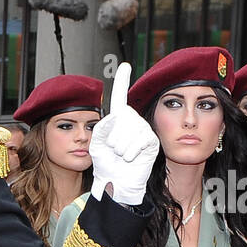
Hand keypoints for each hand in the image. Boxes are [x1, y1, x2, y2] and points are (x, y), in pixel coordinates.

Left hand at [88, 62, 159, 205]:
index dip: (122, 81)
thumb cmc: (105, 163)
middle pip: (122, 117)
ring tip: (121, 155)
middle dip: (113, 137)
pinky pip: (139, 140)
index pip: (120, 96)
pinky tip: (130, 159)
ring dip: (120, 147)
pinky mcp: (151, 141)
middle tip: (114, 150)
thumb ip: (101, 127)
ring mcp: (143, 130)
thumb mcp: (95, 143)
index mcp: (118, 118)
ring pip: (130, 130)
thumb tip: (116, 116)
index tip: (125, 65)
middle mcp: (132, 120)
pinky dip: (130, 153)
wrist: (115, 181)